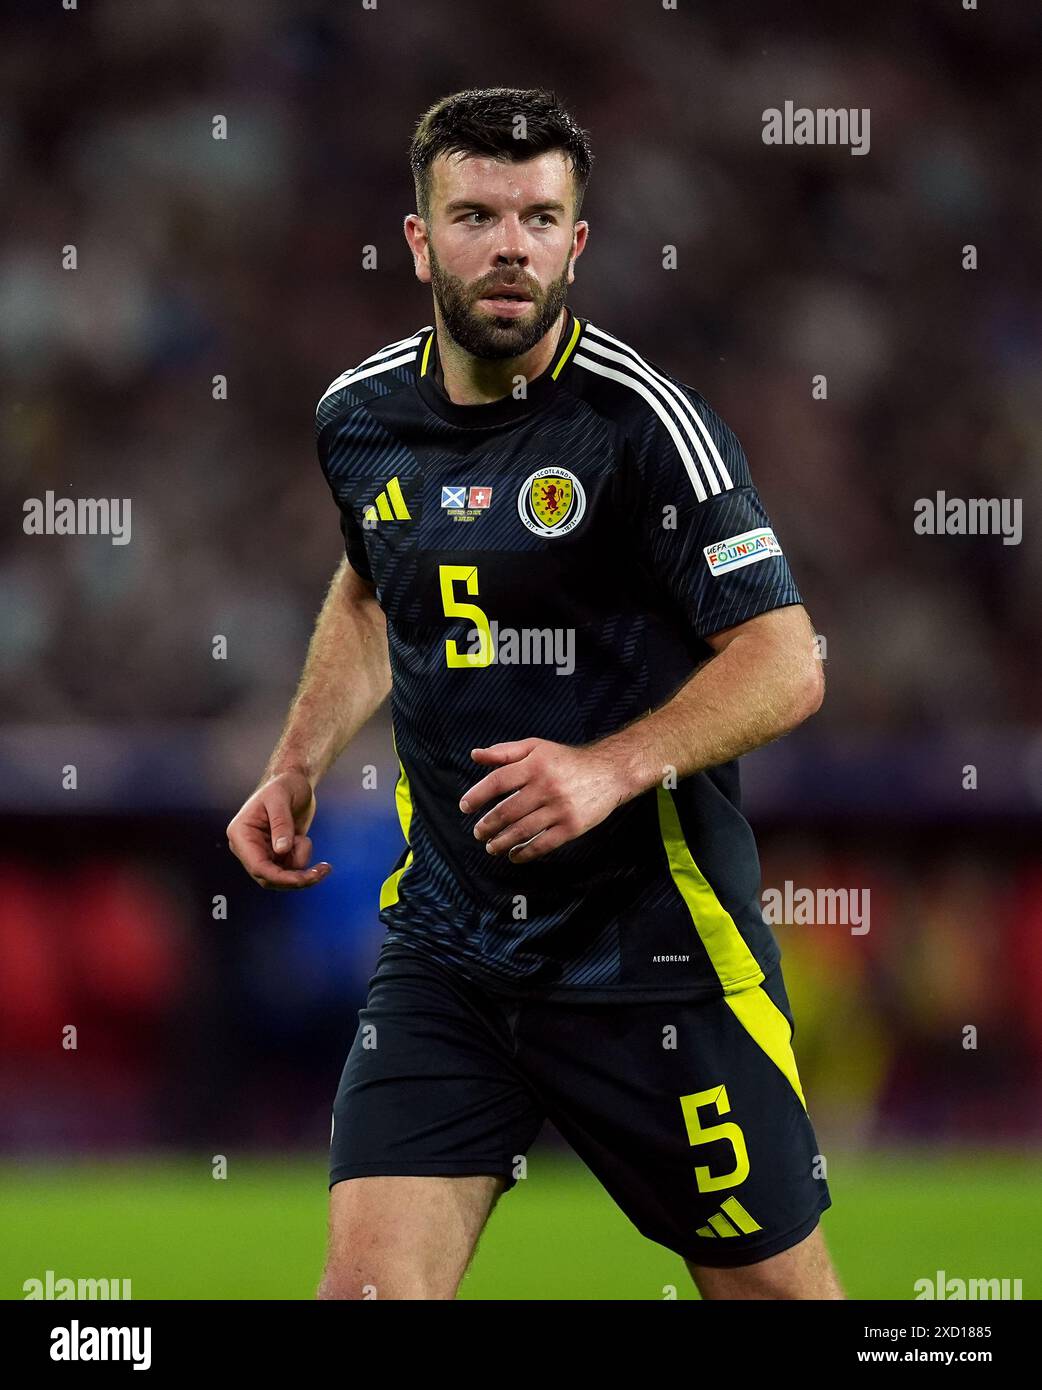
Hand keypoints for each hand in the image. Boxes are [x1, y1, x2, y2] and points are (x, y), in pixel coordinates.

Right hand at [226, 769, 331, 889]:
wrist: (295, 783)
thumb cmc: (285, 785)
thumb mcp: (281, 798)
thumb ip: (281, 824)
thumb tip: (281, 851)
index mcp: (241, 833)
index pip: (257, 866)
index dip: (279, 877)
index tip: (303, 879)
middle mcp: (248, 847)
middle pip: (269, 878)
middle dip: (296, 878)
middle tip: (322, 871)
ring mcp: (262, 852)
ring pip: (282, 877)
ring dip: (301, 863)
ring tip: (304, 838)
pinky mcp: (276, 855)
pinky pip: (290, 869)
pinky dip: (302, 858)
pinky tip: (303, 839)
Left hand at [459, 738, 630, 863]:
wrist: (610, 772)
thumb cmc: (567, 760)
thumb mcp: (536, 747)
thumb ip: (505, 751)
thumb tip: (475, 755)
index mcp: (535, 765)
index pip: (497, 782)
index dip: (477, 796)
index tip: (465, 807)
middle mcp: (546, 786)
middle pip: (506, 811)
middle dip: (487, 825)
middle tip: (478, 833)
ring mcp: (560, 808)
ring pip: (521, 831)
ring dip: (501, 842)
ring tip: (491, 847)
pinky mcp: (572, 827)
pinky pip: (542, 845)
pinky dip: (524, 853)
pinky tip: (514, 855)